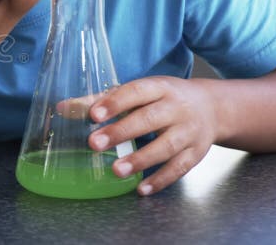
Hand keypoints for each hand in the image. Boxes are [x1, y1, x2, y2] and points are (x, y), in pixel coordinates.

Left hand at [87, 76, 218, 195]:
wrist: (213, 107)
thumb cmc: (163, 98)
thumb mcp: (137, 92)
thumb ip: (100, 100)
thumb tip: (62, 108)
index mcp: (159, 87)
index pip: (136, 92)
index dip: (115, 103)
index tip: (94, 115)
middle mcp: (177, 108)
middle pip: (149, 119)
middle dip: (121, 132)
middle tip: (94, 145)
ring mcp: (189, 131)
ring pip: (166, 146)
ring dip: (141, 159)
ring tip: (116, 170)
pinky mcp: (196, 153)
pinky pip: (180, 168)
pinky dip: (161, 180)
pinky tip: (141, 188)